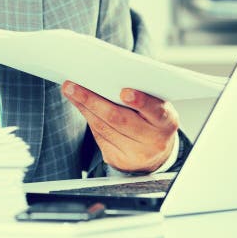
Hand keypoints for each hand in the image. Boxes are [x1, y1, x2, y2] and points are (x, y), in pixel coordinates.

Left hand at [62, 80, 178, 172]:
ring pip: (104, 127)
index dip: (141, 101)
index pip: (156, 111)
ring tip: (70, 90)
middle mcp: (153, 141)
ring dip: (83, 106)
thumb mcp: (156, 107)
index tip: (125, 92)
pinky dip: (88, 117)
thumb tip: (106, 76)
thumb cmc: (152, 119)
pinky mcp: (118, 161)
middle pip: (119, 119)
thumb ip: (141, 95)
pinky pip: (99, 136)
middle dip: (93, 100)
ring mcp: (135, 154)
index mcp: (166, 122)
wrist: (156, 151)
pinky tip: (78, 104)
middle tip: (73, 86)